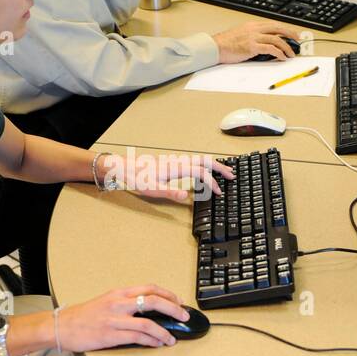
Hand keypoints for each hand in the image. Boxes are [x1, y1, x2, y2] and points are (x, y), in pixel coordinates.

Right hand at [57, 286, 188, 349]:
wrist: (62, 326)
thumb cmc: (83, 316)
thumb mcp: (106, 301)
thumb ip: (125, 303)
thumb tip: (148, 310)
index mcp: (118, 293)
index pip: (149, 288)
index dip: (168, 294)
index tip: (179, 301)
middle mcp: (118, 303)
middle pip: (153, 301)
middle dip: (173, 309)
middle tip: (184, 316)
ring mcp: (115, 319)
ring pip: (148, 322)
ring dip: (164, 332)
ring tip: (172, 338)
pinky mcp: (111, 335)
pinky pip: (138, 337)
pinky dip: (151, 341)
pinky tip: (157, 344)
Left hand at [99, 151, 232, 202]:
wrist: (123, 168)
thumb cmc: (136, 178)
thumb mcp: (151, 189)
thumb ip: (170, 192)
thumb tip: (186, 196)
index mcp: (176, 168)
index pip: (201, 172)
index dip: (212, 182)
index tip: (219, 193)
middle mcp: (178, 162)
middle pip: (204, 161)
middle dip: (220, 167)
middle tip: (232, 175)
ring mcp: (175, 161)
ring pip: (199, 159)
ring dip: (213, 164)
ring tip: (223, 172)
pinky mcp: (172, 163)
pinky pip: (193, 161)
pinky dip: (204, 164)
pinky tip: (204, 171)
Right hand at [213, 19, 299, 63]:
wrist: (216, 47)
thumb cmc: (226, 43)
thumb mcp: (242, 35)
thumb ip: (254, 37)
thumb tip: (266, 44)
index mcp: (253, 25)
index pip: (273, 24)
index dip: (285, 28)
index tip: (292, 33)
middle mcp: (255, 29)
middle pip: (278, 28)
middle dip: (291, 34)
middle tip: (298, 40)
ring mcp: (253, 37)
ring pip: (277, 39)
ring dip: (287, 47)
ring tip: (291, 54)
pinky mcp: (252, 47)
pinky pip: (270, 49)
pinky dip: (279, 53)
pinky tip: (282, 57)